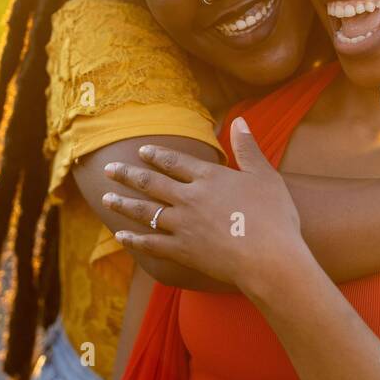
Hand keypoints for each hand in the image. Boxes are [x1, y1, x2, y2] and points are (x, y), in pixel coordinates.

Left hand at [101, 118, 308, 295]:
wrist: (268, 258)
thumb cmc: (274, 216)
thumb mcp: (265, 175)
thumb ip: (248, 148)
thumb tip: (240, 120)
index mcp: (208, 177)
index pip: (175, 161)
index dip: (156, 155)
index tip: (141, 150)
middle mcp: (189, 198)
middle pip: (151, 183)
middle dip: (128, 174)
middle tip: (109, 169)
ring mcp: (182, 225)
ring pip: (145, 211)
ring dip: (124, 203)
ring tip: (105, 198)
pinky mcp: (182, 251)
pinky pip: (151, 244)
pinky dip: (134, 240)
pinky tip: (120, 236)